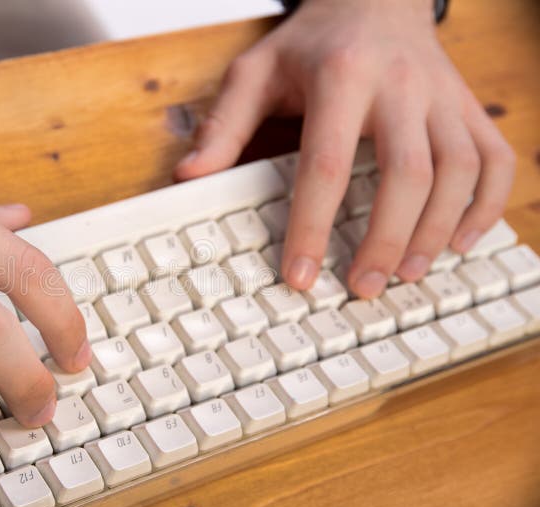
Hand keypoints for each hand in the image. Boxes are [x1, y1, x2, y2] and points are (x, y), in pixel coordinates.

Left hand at [175, 0, 514, 297]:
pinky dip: (486, 205)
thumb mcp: (256, 71)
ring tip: (405, 275)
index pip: (327, 163)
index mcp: (341, 77)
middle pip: (407, 173)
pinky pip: (494, 159)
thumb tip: (188, 178)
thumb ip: (224, 125)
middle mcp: (400, 86)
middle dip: (386, 239)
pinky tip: (458, 241)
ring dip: (435, 231)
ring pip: (458, 171)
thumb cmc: (313, 42)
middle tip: (362, 288)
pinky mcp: (467, 107)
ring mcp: (442, 96)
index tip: (301, 274)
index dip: (313, 226)